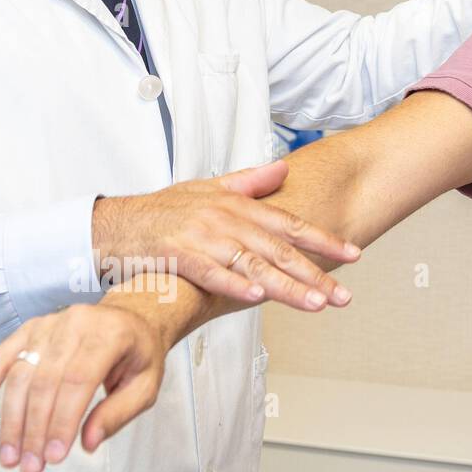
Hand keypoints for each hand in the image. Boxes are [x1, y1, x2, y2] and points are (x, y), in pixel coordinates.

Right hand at [0, 294, 170, 471]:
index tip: (53, 457)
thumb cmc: (139, 354)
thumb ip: (118, 414)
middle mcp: (74, 324)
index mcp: (108, 335)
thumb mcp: (146, 386)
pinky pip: (1, 358)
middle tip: (29, 467)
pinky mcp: (29, 329)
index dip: (62, 421)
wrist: (131, 315)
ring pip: (20, 373)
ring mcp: (47, 324)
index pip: (78, 381)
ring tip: (9, 456)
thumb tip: (87, 444)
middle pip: (45, 381)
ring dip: (10, 420)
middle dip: (34, 430)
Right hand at [92, 160, 360, 311]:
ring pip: (253, 264)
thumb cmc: (163, 210)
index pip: (289, 224)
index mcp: (236, 204)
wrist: (117, 223)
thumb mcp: (208, 188)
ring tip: (315, 304)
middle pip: (279, 250)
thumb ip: (250, 181)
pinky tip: (257, 298)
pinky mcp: (179, 255)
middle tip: (344, 296)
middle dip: (315, 274)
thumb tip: (283, 168)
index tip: (354, 255)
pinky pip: (211, 273)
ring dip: (287, 286)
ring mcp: (203, 237)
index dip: (324, 240)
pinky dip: (233, 285)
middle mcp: (225, 219)